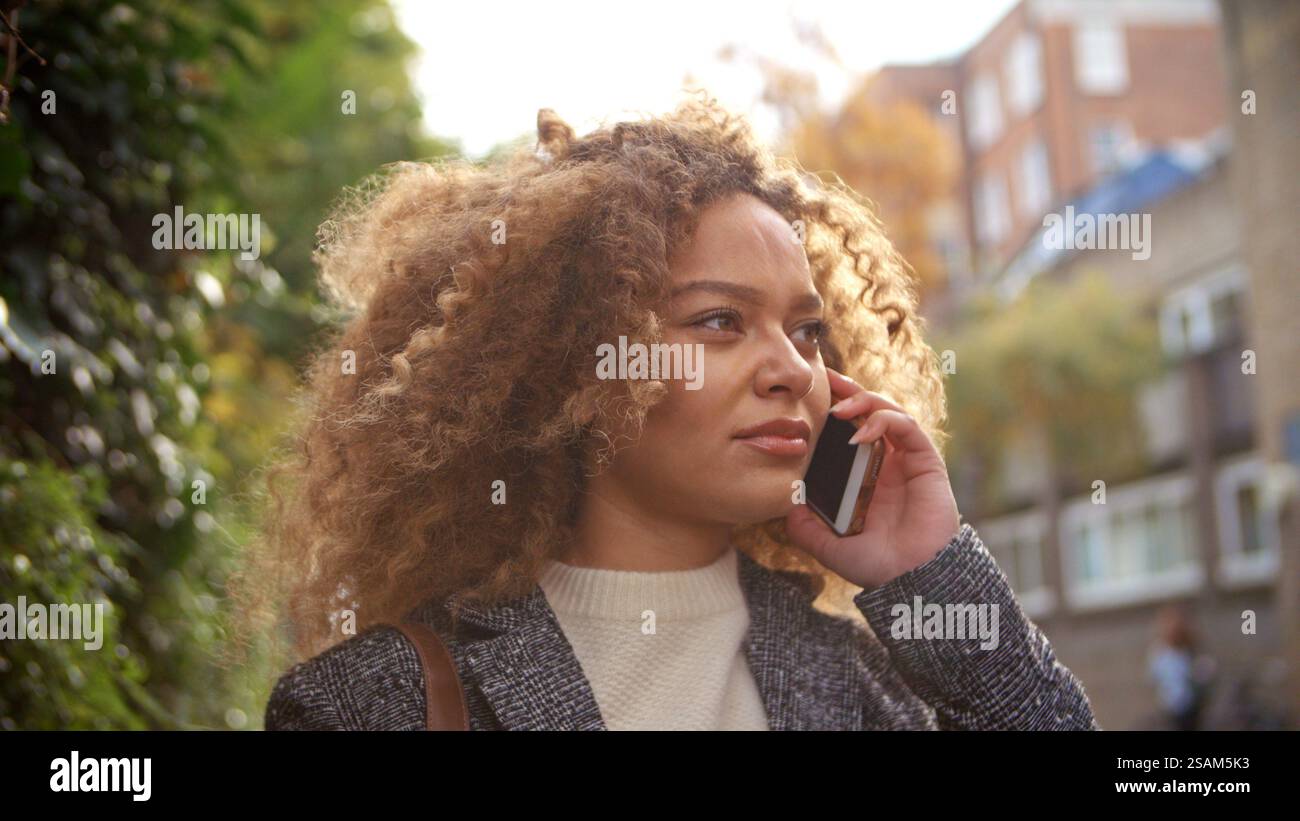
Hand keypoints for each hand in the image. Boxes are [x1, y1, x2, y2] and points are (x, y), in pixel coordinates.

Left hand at [786, 367, 960, 589]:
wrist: (912, 580)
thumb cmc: (878, 566)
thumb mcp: (829, 546)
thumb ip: (805, 528)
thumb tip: (784, 506)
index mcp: (865, 477)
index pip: (848, 430)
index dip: (833, 409)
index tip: (808, 397)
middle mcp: (886, 463)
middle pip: (869, 412)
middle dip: (848, 391)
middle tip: (825, 378)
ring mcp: (906, 460)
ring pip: (888, 411)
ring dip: (864, 401)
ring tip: (838, 409)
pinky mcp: (925, 461)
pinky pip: (906, 427)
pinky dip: (884, 421)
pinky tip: (860, 432)